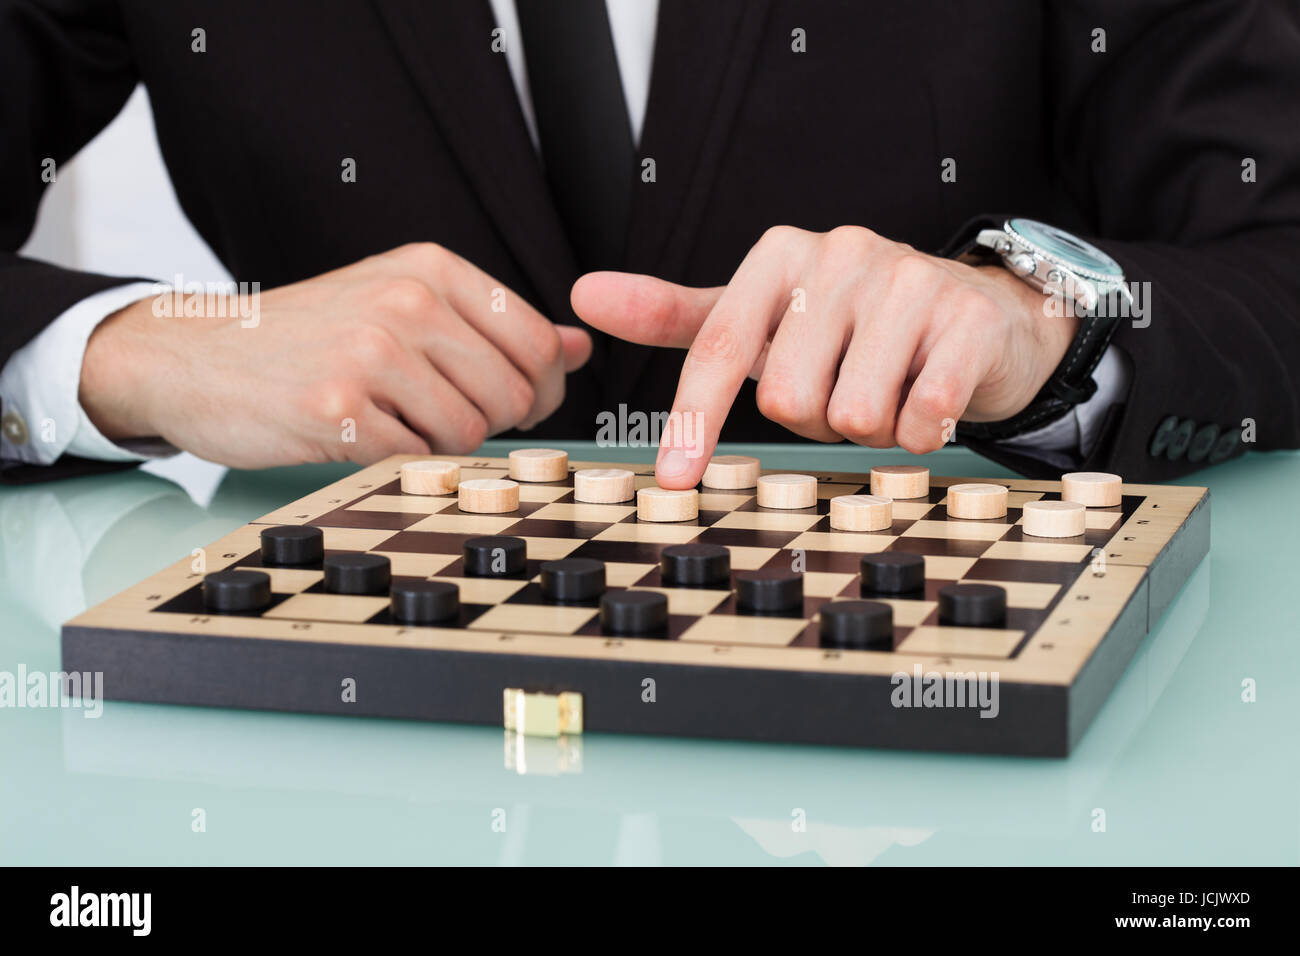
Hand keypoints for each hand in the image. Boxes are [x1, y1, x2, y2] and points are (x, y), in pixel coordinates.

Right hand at [80, 243, 591, 467]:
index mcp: (432, 269)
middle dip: (489, 422)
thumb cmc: (307, 335)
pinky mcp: (336, 410)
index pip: (540, 343)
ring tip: (391, 419)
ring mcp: (370, 355)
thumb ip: (495, 327)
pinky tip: (359, 434)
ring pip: (470, 432)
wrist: (193, 356)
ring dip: (439, 444)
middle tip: (435, 415)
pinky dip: (396, 461)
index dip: (540, 389)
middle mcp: (407, 302)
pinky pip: (414, 459)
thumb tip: (580, 346)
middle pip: (513, 395)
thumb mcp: (403, 304)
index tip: (510, 401)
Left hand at [572, 225, 1076, 487]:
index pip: (717, 348)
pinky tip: (927, 398)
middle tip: (840, 390)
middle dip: (812, 419)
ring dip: (867, 428)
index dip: (695, 421)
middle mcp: (841, 254)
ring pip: (851, 414)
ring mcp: (908, 281)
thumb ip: (676, 315)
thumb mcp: (761, 317)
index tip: (676, 480)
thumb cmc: (853, 324)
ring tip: (887, 389)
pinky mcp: (965, 318)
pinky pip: (919, 418)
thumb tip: (584, 296)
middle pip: (787, 398)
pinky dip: (918, 433)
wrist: (976, 314)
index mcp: (781, 254)